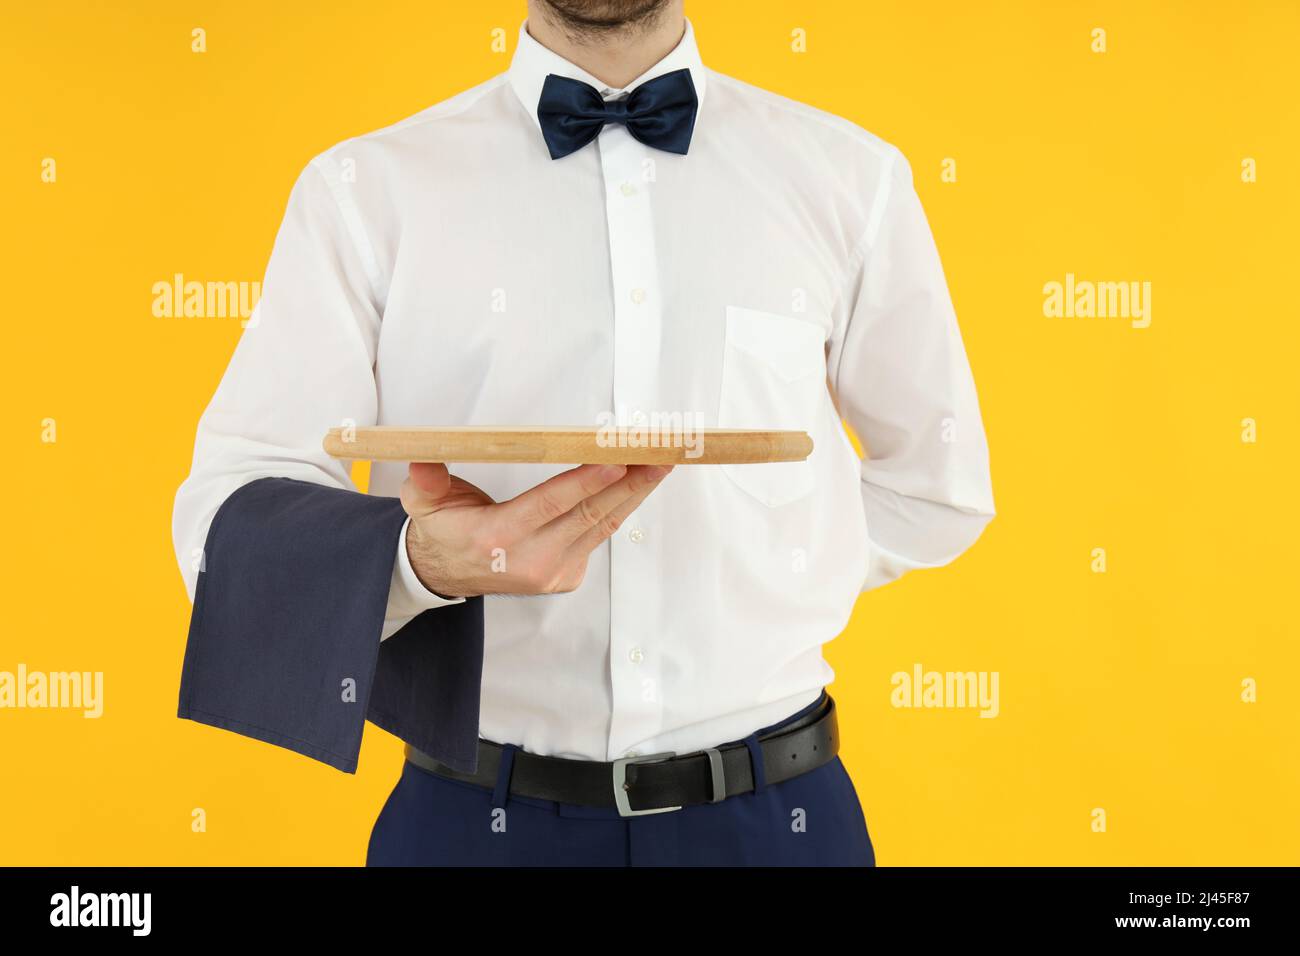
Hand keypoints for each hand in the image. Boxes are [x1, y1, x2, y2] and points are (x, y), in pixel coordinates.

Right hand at [400, 462, 671, 597]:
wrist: (446, 575)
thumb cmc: (443, 530)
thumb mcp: (423, 506)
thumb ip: (425, 484)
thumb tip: (423, 461)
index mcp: (497, 538)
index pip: (549, 506)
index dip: (584, 483)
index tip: (616, 463)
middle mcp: (531, 560)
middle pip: (589, 515)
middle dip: (629, 483)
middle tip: (658, 454)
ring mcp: (553, 573)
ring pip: (601, 527)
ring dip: (634, 494)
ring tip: (660, 464)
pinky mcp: (566, 577)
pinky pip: (598, 537)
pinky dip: (619, 509)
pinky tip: (637, 484)